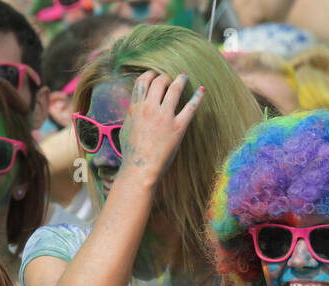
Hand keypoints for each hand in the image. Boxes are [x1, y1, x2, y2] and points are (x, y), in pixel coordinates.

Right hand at [120, 70, 203, 184]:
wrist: (140, 168)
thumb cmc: (132, 153)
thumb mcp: (126, 128)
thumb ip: (132, 115)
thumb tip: (133, 110)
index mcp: (135, 107)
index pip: (143, 82)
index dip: (150, 75)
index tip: (155, 74)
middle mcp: (149, 108)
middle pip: (158, 81)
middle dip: (165, 76)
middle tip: (170, 77)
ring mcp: (165, 116)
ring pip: (174, 89)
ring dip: (180, 80)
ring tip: (184, 76)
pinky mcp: (178, 127)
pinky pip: (190, 108)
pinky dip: (197, 97)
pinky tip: (202, 90)